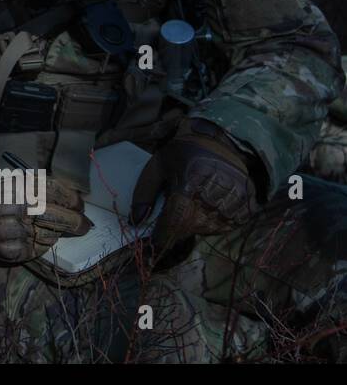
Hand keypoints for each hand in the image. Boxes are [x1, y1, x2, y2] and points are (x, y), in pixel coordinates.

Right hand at [0, 176, 91, 264]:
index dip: (71, 199)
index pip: (52, 189)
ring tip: (50, 229)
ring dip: (57, 234)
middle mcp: (11, 206)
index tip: (81, 206)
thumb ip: (43, 190)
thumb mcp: (18, 187)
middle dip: (75, 221)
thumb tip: (78, 202)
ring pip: (48, 234)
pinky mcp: (9, 250)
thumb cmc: (5, 204)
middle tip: (86, 225)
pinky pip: (38, 249)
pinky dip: (43, 245)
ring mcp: (8, 229)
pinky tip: (35, 238)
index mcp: (15, 186)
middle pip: (53, 214)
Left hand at [132, 123, 259, 252]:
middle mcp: (215, 193)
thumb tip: (136, 222)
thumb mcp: (157, 166)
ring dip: (196, 225)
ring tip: (193, 206)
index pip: (174, 220)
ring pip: (209, 228)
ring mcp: (234, 199)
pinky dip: (215, 222)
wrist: (221, 141)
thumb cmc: (184, 154)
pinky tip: (209, 207)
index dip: (162, 235)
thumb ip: (143, 193)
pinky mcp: (247, 204)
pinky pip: (227, 226)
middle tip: (174, 218)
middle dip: (177, 228)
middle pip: (191, 227)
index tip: (155, 243)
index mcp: (189, 181)